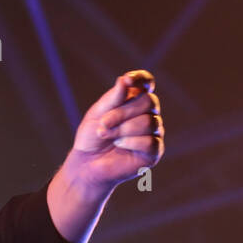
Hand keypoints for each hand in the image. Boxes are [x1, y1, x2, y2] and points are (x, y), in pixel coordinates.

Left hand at [66, 70, 164, 189]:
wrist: (87, 163)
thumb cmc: (92, 136)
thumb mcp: (98, 113)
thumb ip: (113, 98)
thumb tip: (124, 80)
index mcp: (134, 100)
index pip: (147, 83)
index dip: (141, 79)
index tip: (127, 80)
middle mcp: (149, 114)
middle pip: (148, 102)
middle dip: (122, 112)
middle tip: (103, 123)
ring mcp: (154, 132)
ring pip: (149, 122)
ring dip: (122, 129)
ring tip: (106, 135)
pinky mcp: (155, 151)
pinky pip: (149, 141)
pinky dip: (129, 142)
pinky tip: (119, 145)